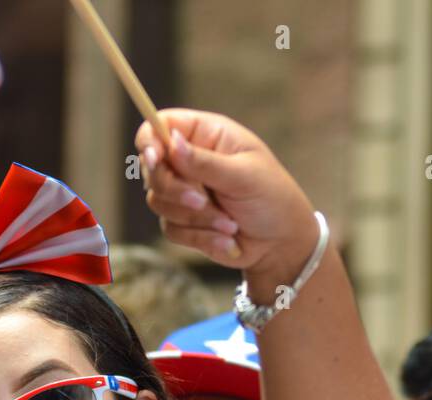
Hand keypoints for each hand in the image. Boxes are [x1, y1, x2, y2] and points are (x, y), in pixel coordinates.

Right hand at [135, 109, 319, 288]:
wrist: (281, 243)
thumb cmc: (272, 199)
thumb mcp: (243, 176)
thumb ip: (204, 161)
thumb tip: (170, 142)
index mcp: (206, 135)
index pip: (160, 125)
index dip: (150, 140)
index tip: (156, 158)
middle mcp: (189, 160)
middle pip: (151, 168)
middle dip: (175, 189)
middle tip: (202, 201)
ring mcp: (183, 192)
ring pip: (158, 201)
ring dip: (195, 218)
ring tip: (230, 223)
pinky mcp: (183, 221)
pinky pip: (170, 229)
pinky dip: (200, 237)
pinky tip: (228, 238)